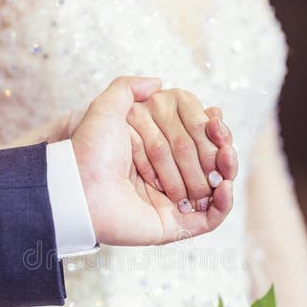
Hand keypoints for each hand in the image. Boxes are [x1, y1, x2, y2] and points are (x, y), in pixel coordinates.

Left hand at [71, 77, 234, 245]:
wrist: (79, 187)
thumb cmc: (91, 151)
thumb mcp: (107, 108)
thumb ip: (128, 88)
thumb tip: (157, 81)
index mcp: (156, 151)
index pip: (197, 138)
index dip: (211, 129)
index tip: (214, 121)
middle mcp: (167, 175)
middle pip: (209, 161)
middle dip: (221, 149)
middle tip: (222, 141)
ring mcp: (174, 202)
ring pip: (216, 187)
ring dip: (227, 169)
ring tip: (225, 157)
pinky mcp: (177, 225)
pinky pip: (212, 219)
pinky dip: (225, 203)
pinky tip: (225, 185)